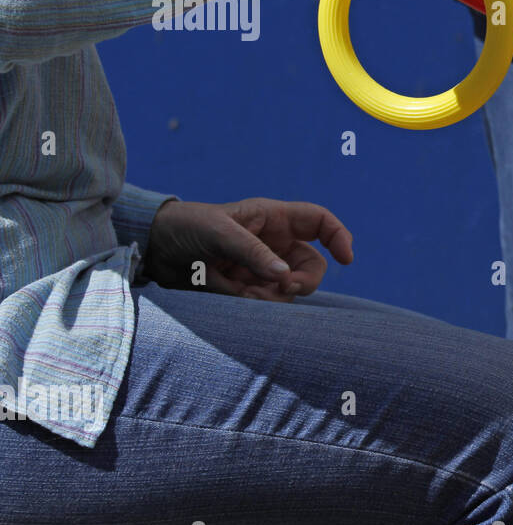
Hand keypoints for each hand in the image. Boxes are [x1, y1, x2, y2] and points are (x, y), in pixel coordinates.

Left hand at [144, 198, 353, 300]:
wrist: (153, 248)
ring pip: (288, 290)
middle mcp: (274, 244)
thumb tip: (285, 277)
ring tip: (240, 291)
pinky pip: (264, 304)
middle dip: (303, 280)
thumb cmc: (187, 225)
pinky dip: (252, 305)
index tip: (346, 258)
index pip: (319, 222)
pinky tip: (229, 294)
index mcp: (274, 219)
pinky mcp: (246, 290)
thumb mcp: (220, 231)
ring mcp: (261, 269)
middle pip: (311, 265)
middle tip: (284, 288)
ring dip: (271, 296)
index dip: (339, 236)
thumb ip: (254, 252)